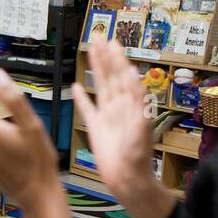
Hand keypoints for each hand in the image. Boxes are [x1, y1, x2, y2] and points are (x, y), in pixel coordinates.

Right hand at [72, 41, 156, 200]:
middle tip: (99, 37)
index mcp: (130, 104)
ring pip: (100, 86)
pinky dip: (82, 98)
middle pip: (110, 75)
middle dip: (105, 57)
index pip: (123, 75)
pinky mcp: (96, 129)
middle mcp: (119, 106)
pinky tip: (76, 86)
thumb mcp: (141, 127)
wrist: (128, 179)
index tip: (112, 42)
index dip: (117, 59)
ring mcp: (107, 116)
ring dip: (95, 69)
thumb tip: (131, 74)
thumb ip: (137, 101)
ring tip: (90, 52)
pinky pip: (87, 109)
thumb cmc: (137, 156)